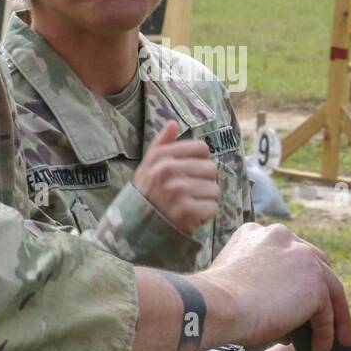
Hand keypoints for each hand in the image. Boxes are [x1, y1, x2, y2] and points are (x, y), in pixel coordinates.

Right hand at [133, 120, 219, 235]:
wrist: (136, 228)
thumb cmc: (146, 194)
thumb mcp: (147, 166)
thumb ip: (161, 144)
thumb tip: (173, 123)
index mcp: (162, 157)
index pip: (201, 149)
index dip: (199, 161)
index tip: (189, 172)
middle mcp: (169, 171)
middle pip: (211, 168)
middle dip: (203, 181)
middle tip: (188, 192)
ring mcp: (179, 192)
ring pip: (214, 189)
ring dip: (205, 199)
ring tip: (189, 204)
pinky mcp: (187, 211)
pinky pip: (213, 207)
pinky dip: (205, 214)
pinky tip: (191, 215)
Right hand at [200, 222, 350, 350]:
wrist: (217, 306)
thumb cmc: (216, 302)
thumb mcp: (233, 278)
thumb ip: (256, 280)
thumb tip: (277, 306)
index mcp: (260, 233)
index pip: (290, 253)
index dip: (297, 277)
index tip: (300, 299)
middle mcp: (284, 237)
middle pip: (316, 264)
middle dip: (322, 292)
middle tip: (325, 317)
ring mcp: (302, 258)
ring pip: (330, 288)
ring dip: (333, 316)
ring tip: (334, 339)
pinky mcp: (314, 283)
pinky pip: (326, 311)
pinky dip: (325, 332)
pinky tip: (319, 349)